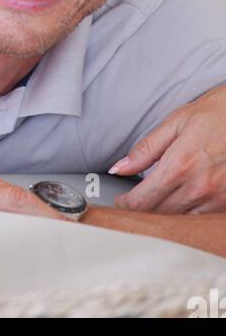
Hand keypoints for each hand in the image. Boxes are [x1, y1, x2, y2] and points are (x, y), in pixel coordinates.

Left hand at [110, 86, 225, 212]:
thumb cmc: (218, 114)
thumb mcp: (177, 122)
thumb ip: (146, 149)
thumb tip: (119, 168)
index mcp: (180, 164)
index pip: (143, 200)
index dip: (127, 206)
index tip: (121, 203)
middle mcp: (199, 187)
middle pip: (160, 215)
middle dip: (143, 211)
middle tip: (134, 204)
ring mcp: (216, 199)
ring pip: (181, 222)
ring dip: (165, 216)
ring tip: (157, 203)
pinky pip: (201, 219)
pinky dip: (188, 216)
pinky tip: (182, 203)